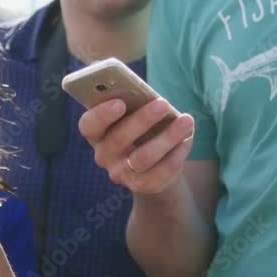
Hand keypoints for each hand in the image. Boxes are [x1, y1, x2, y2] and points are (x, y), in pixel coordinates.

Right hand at [78, 98, 194, 194]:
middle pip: (119, 139)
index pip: (88, 125)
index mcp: (96, 132)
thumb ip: (132, 99)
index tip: (120, 102)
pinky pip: (161, 172)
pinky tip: (188, 138)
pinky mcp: (142, 185)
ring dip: (167, 137)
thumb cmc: (141, 124)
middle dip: (143, 120)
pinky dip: (177, 153)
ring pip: (143, 158)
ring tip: (186, 120)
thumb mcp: (133, 111)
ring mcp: (121, 173)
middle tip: (163, 103)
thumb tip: (143, 91)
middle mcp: (104, 155)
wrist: (153, 162)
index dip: (102, 115)